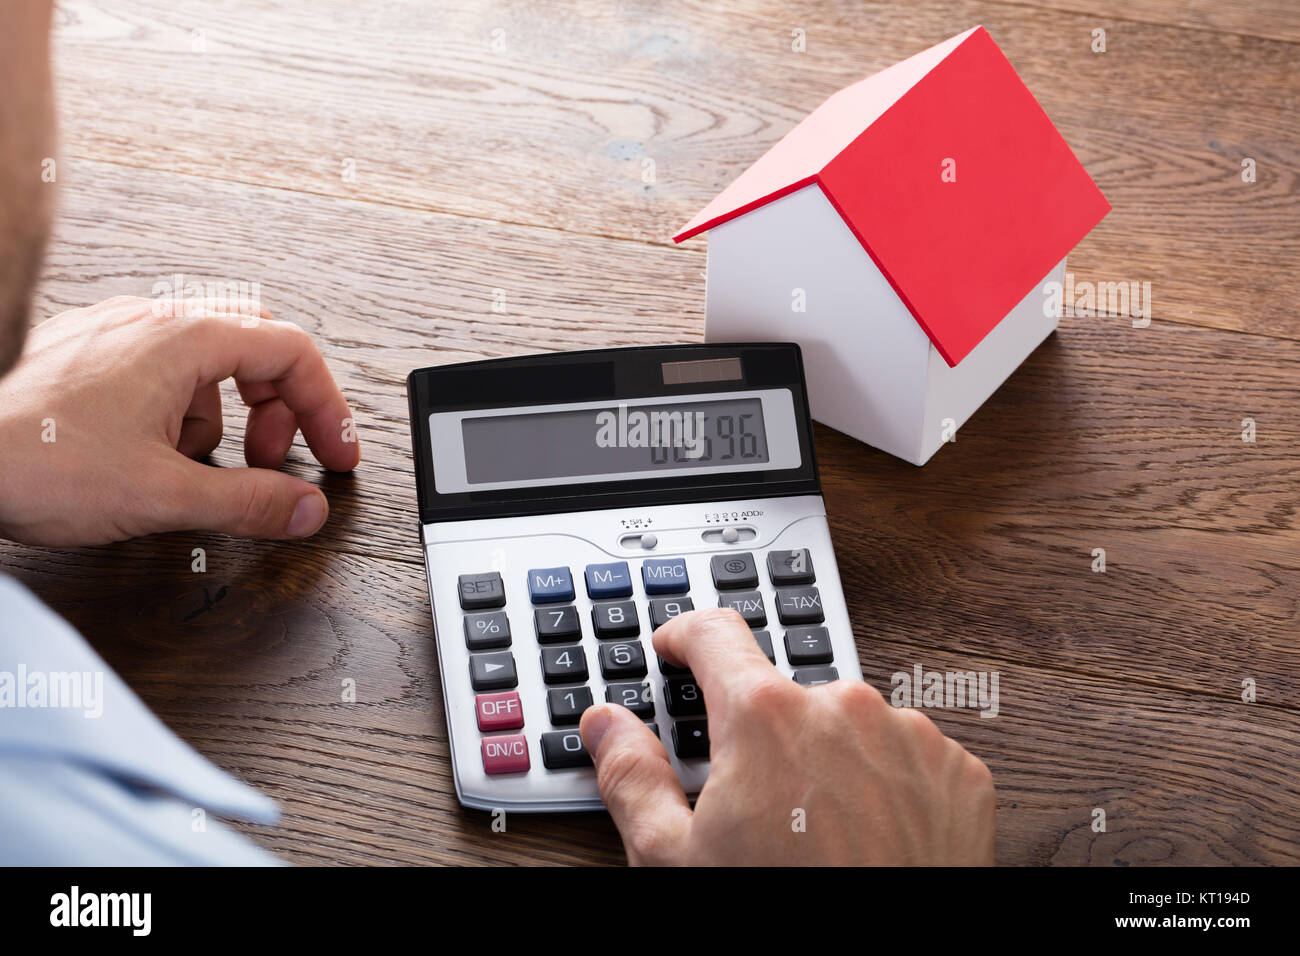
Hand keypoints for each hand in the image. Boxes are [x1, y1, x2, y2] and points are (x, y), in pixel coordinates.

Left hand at [0, 295, 359, 544]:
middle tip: (276, 462)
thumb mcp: (162, 496)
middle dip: (278, 411)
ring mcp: (115, 337)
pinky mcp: (86, 360)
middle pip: (257, 349)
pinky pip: (160, 377)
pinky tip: (146, 460)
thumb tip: (305, 509)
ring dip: (222, 421)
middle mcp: (151, 324)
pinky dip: (177, 417)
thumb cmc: (29, 459)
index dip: (327, 408)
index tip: (336, 454)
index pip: (293, 353)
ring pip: (206, 366)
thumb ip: (248, 502)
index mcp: (183, 340)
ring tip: (192, 471)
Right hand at [578, 608, 995, 864]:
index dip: (685, 638)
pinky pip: (908, 757)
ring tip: (820, 835)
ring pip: (850, 727)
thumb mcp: (675, 862)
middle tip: (755, 805)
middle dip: (765, 739)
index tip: (677, 649)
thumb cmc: (782, 917)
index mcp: (765, 718)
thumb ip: (633, 777)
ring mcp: (910, 737)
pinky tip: (871, 839)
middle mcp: (843, 708)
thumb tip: (607, 726)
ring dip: (830, 762)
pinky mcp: (959, 772)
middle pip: (784, 697)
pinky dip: (887, 787)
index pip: (714, 634)